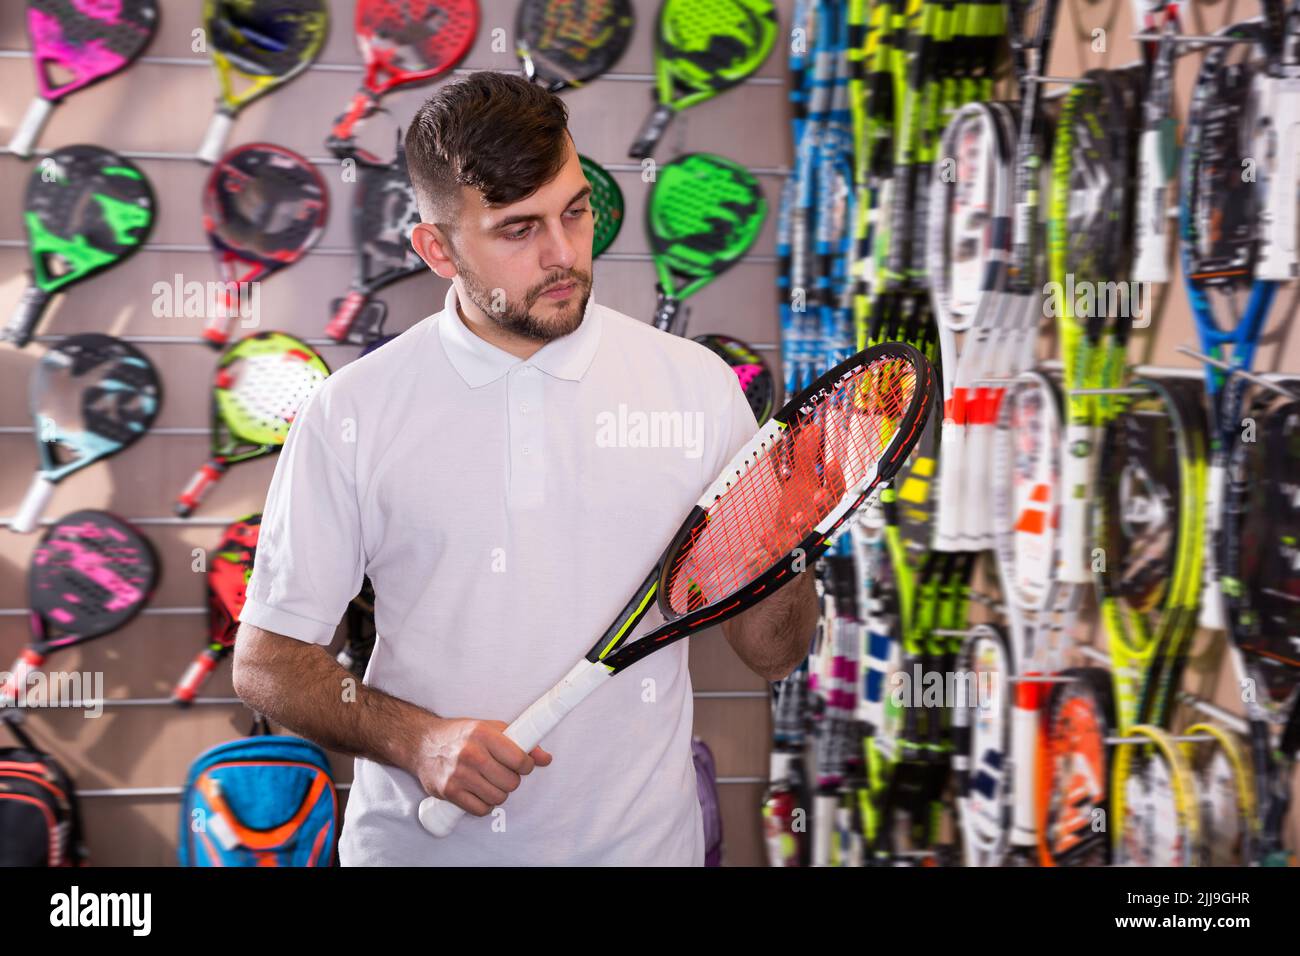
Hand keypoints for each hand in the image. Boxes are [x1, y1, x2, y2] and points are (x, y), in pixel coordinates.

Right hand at [415, 717, 552, 817]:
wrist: (422, 743)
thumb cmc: (460, 735)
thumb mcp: (491, 729)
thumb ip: (520, 742)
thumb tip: (546, 759)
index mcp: (484, 734)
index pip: (520, 760)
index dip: (526, 765)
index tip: (522, 765)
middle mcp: (471, 754)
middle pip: (510, 782)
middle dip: (511, 780)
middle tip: (502, 773)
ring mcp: (459, 775)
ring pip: (497, 798)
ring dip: (498, 794)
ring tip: (490, 783)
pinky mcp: (449, 792)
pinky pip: (480, 810)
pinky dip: (484, 805)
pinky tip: (480, 793)